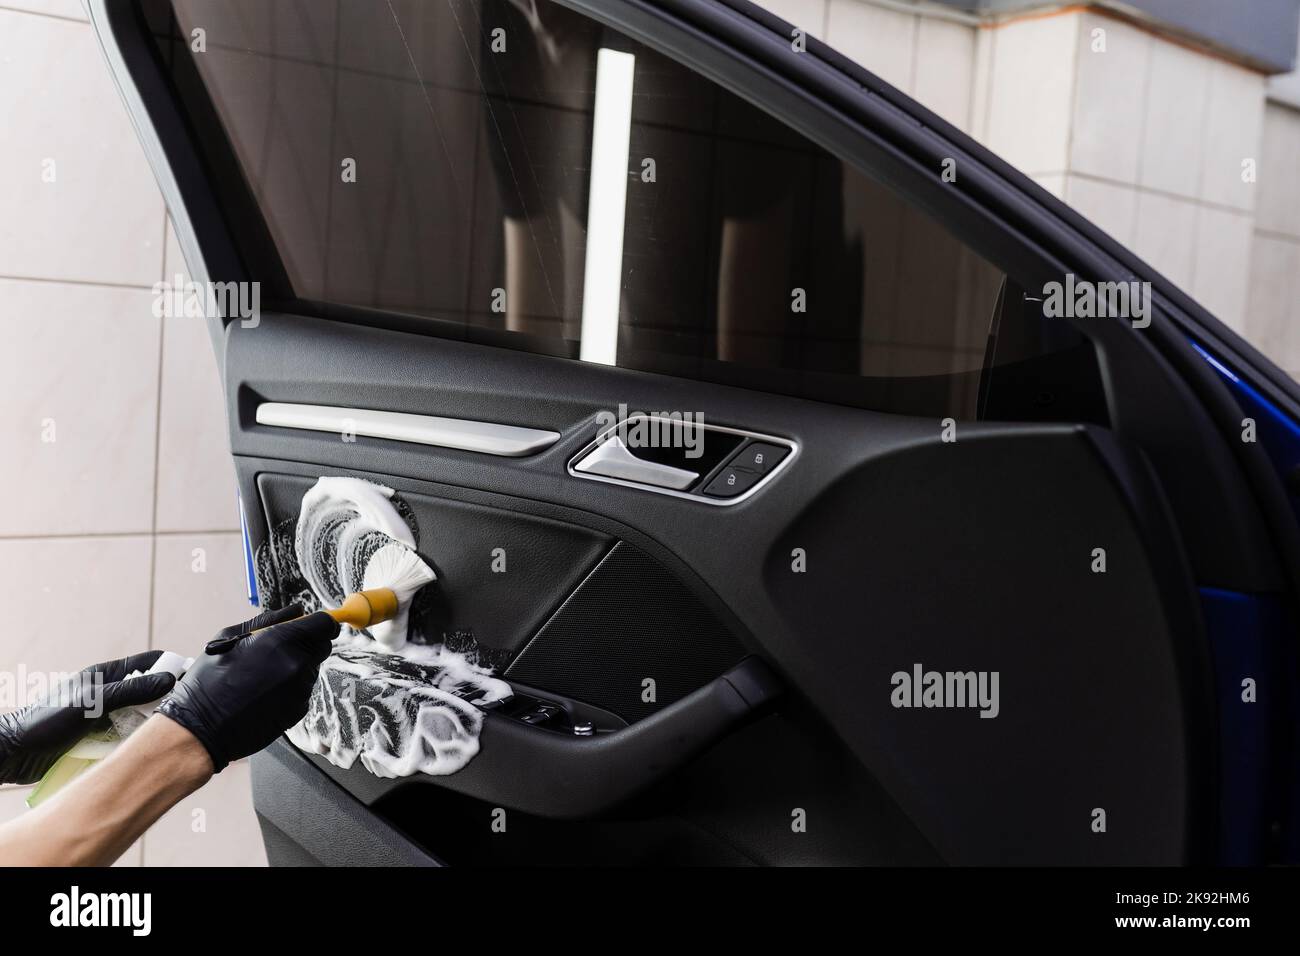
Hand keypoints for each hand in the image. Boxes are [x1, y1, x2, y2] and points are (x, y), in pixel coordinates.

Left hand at [0, 652, 177, 785]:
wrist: (16, 753)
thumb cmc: (46, 720)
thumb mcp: (92, 702)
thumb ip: (130, 691)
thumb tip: (169, 680)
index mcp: (107, 675)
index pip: (149, 662)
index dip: (173, 666)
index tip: (195, 679)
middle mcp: (110, 694)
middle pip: (149, 691)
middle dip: (168, 699)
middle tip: (189, 712)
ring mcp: (106, 717)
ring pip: (142, 716)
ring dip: (154, 724)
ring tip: (173, 733)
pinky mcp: (102, 739)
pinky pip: (129, 737)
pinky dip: (140, 742)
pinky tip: (151, 750)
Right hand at [156, 605, 338, 771]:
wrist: (201, 728)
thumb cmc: (209, 683)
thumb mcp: (230, 638)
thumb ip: (268, 620)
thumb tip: (296, 611)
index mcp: (281, 641)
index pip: (325, 624)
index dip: (320, 622)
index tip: (313, 624)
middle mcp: (297, 665)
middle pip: (322, 646)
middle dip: (306, 643)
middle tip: (279, 649)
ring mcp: (300, 690)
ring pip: (312, 669)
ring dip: (297, 667)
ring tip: (263, 676)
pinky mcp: (299, 710)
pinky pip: (303, 691)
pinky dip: (291, 689)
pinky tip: (265, 693)